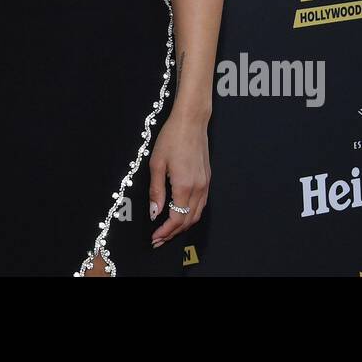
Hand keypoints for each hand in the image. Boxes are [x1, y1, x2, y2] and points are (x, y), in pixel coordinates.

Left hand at [148, 113, 209, 247]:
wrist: (191, 122)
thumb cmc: (172, 138)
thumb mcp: (157, 163)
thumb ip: (156, 191)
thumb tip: (154, 212)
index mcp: (184, 186)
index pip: (176, 219)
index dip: (165, 232)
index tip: (155, 237)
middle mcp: (198, 188)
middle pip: (188, 221)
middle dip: (173, 233)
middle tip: (158, 239)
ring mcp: (205, 184)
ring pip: (196, 215)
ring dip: (182, 226)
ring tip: (168, 231)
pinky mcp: (207, 179)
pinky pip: (201, 204)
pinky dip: (191, 215)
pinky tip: (181, 214)